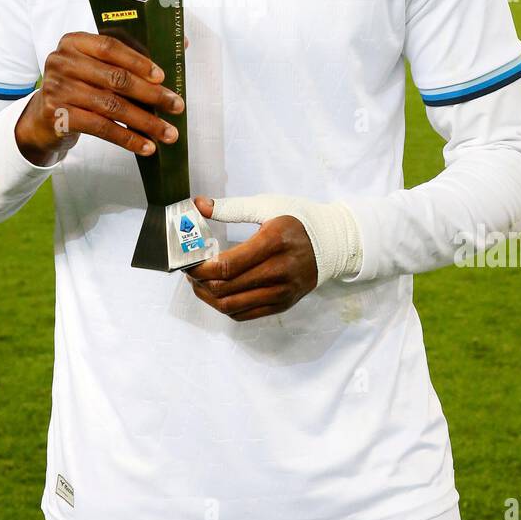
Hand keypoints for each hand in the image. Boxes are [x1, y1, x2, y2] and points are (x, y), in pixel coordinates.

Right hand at [15, 32, 183, 165]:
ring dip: (145, 122)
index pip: (110, 46)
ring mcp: (57, 89)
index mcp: (74, 42)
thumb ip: (131, 55)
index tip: (162, 77)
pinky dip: (127, 138)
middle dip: (151, 94)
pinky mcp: (58, 116)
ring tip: (167, 132)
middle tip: (176, 106)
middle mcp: (62, 62)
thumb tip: (181, 43)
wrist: (44, 117)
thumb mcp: (96, 66)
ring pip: (111, 106)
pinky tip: (146, 146)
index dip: (138, 61)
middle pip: (115, 78)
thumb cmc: (81, 85)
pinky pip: (101, 128)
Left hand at [185, 195, 318, 320]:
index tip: (187, 262)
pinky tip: (217, 292)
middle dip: (199, 282)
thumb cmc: (298, 220)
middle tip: (190, 271)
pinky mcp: (282, 304)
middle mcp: (279, 271)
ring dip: (208, 297)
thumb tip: (198, 205)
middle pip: (225, 288)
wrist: (332, 242)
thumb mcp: (266, 206)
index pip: (228, 265)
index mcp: (273, 242)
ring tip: (199, 283)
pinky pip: (244, 314)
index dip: (200, 268)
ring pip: (231, 306)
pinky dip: (224, 306)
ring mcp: (282, 292)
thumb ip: (230, 208)